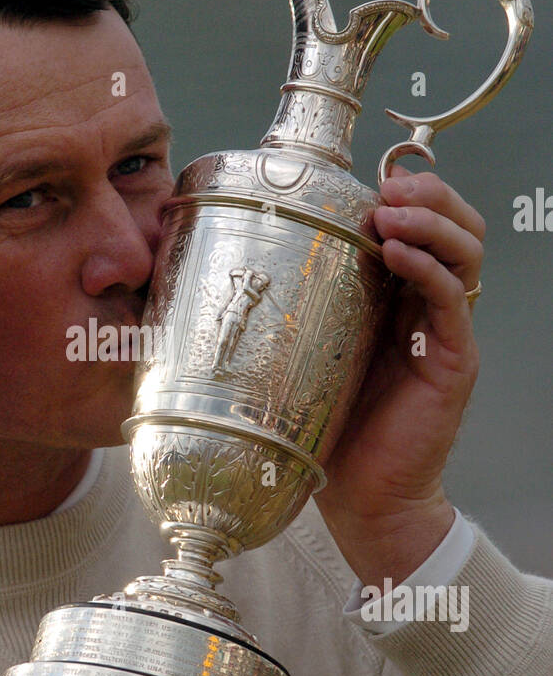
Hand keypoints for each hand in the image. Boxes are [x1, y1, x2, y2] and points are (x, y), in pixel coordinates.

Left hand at [315, 163, 484, 586]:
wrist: (360, 498)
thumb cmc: (323, 428)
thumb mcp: (300, 350)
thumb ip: (285, 305)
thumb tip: (211, 257)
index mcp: (395, 297)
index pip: (422, 224)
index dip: (407, 191)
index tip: (370, 177)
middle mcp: (428, 307)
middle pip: (455, 226)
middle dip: (427, 193)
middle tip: (389, 186)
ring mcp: (445, 332)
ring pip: (464, 252)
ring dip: (430, 221)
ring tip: (391, 211)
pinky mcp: (452, 361)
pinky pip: (452, 301)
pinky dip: (427, 269)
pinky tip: (395, 253)